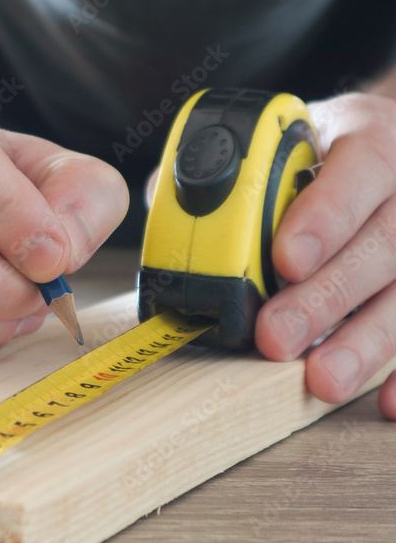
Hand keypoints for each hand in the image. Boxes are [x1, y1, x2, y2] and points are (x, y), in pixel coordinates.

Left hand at [255, 92, 395, 418]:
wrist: (385, 152)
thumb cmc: (325, 155)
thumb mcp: (288, 140)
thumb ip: (233, 171)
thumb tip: (167, 200)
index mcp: (370, 140)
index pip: (358, 173)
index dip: (324, 218)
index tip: (284, 259)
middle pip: (383, 246)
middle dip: (326, 297)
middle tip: (275, 336)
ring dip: (364, 343)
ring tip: (323, 379)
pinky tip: (384, 402)